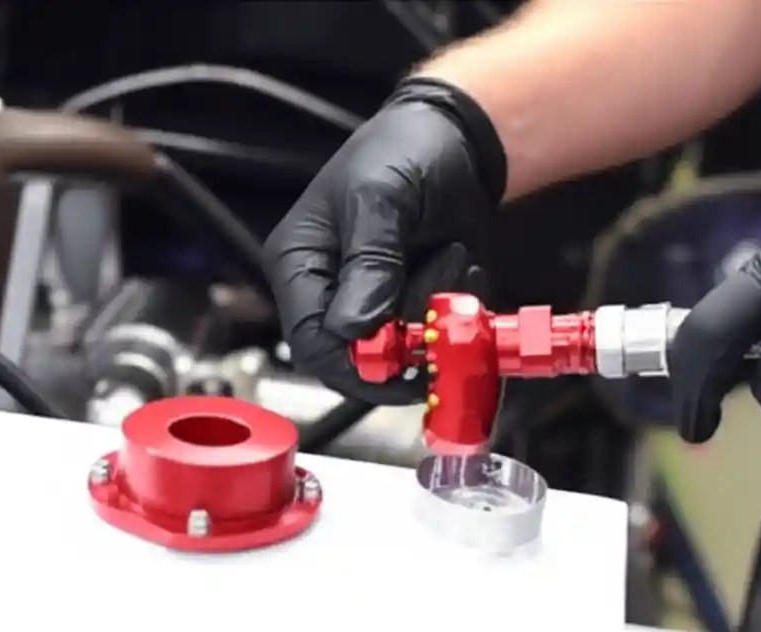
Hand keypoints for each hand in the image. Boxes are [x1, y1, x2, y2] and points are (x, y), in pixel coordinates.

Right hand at [262, 78, 505, 403]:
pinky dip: (458, 308)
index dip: (354, 364)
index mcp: (300, 264)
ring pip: (406, 349)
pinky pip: (438, 335)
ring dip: (438, 311)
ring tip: (450, 253)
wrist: (459, 138)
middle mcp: (333, 292)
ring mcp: (377, 301)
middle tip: (440, 307)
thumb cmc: (405, 151)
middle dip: (405, 341)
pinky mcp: (416, 304)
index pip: (310, 343)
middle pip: (358, 359)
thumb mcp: (382, 198)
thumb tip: (354, 328)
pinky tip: (461, 264)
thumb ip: (369, 264)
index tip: (400, 360)